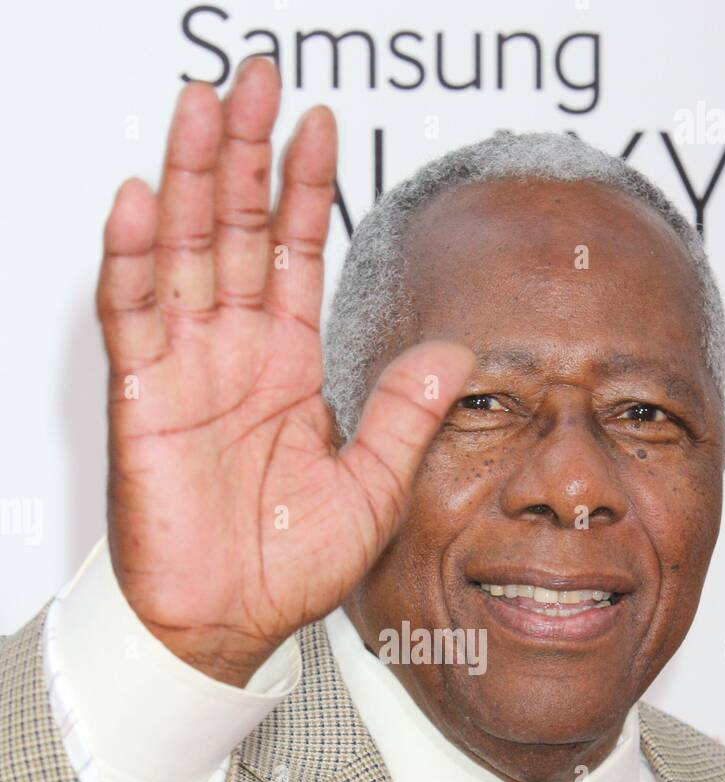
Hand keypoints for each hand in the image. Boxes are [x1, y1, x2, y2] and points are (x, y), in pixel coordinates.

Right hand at [97, 59, 473, 684]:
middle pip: (233, 229)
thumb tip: (456, 349)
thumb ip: (406, 414)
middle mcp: (234, 354)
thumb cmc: (287, 566)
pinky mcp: (143, 399)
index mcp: (287, 367)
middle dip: (243, 152)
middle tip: (253, 78)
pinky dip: (134, 260)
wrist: (229, 624)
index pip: (292, 253)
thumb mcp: (374, 487)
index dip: (302, 188)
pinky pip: (134, 316)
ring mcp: (185, 369)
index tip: (318, 122)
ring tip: (202, 108)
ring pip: (183, 251)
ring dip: (190, 178)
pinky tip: (143, 202)